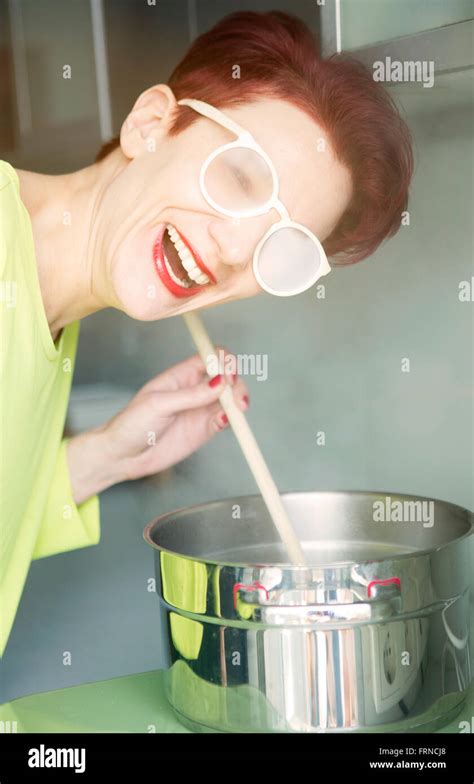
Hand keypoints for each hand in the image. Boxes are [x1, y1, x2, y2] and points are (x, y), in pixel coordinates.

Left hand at [67, 351, 248, 503]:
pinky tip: (224, 423)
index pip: (211, 357)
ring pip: (230, 399)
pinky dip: (231, 420)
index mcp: (181, 375)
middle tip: (234, 397)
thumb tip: (220, 383)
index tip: (226, 375)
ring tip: (236, 411)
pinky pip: (225, 421)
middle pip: (227, 377)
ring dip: (238, 401)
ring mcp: (201, 410)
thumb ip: (190, 395)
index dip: (224, 362)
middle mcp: (194, 390)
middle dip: (236, 383)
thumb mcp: (158, 404)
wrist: (123, 455)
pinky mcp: (205, 430)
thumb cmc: (132, 424)